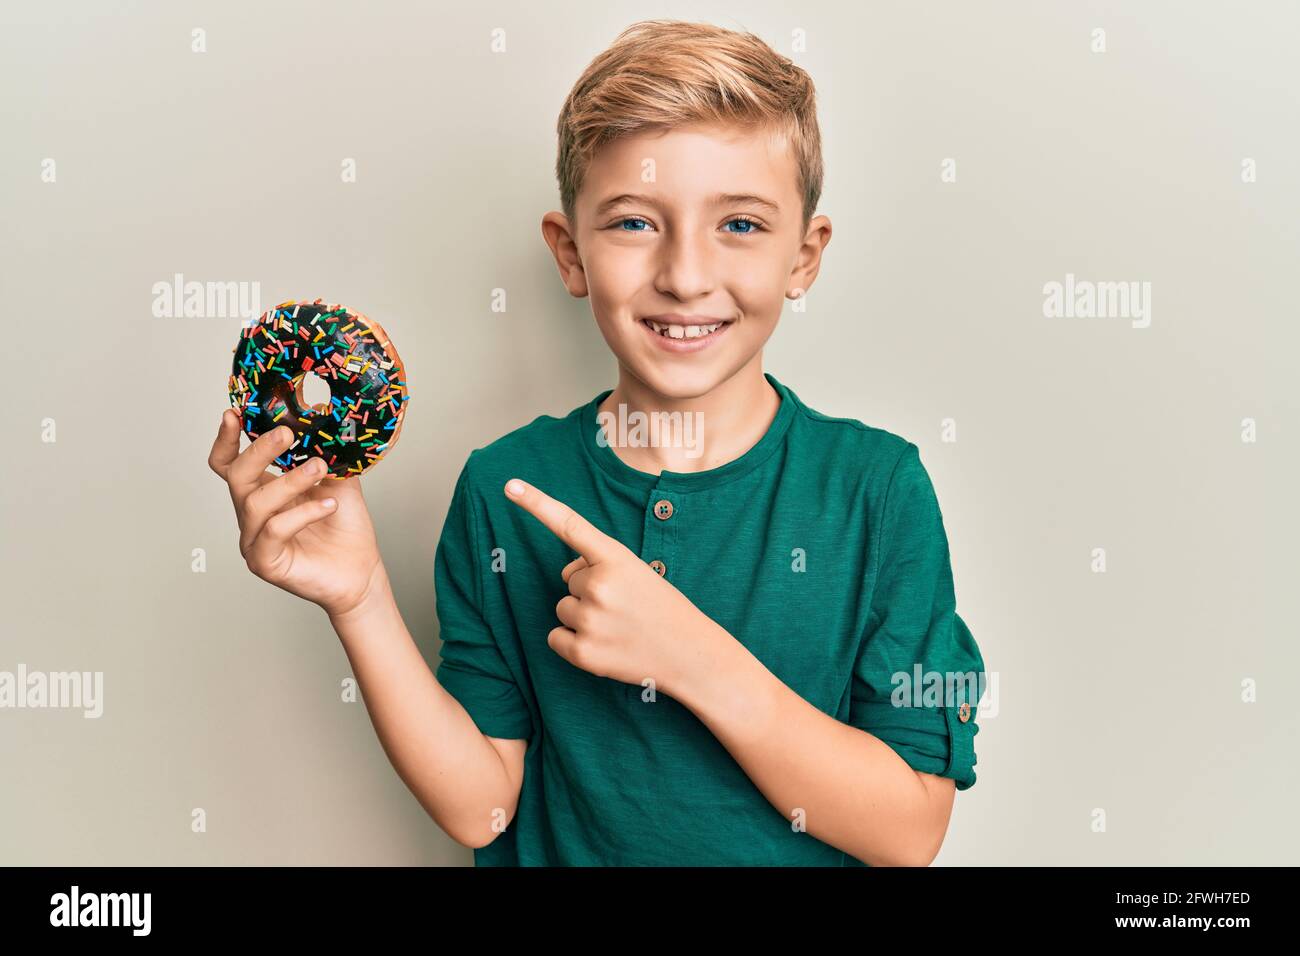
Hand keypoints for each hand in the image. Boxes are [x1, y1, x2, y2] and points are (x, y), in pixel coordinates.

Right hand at [208, 410, 387, 618]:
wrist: (361, 572)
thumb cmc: (345, 529)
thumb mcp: (337, 482)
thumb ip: (325, 455)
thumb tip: (324, 418)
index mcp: (264, 491)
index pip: (230, 464)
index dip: (227, 439)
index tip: (234, 414)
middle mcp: (252, 515)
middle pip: (236, 476)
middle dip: (259, 450)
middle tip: (286, 433)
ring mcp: (254, 540)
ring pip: (256, 503)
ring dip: (289, 481)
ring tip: (319, 467)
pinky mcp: (265, 563)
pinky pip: (273, 531)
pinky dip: (301, 514)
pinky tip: (328, 506)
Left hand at [503, 477, 717, 696]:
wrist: (691, 654)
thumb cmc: (663, 609)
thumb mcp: (638, 572)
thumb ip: (600, 564)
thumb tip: (567, 574)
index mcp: (616, 558)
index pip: (570, 525)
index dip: (537, 503)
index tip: (510, 487)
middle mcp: (598, 585)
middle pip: (569, 578)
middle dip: (590, 589)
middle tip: (625, 605)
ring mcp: (589, 619)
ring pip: (563, 607)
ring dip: (583, 615)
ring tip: (618, 626)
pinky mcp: (582, 652)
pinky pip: (555, 636)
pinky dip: (572, 642)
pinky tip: (604, 644)